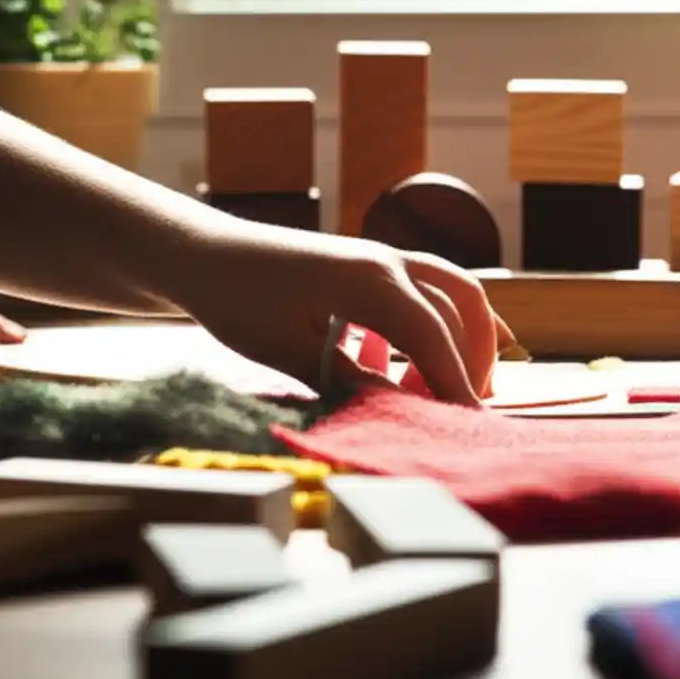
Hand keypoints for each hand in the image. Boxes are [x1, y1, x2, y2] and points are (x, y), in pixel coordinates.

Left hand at [171, 223, 514, 406]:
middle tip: (465, 409)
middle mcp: (386, 261)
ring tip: (462, 384)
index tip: (468, 422)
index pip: (432, 335)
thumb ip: (351, 381)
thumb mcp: (290, 353)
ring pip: (454, 289)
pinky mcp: (374, 263)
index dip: (455, 381)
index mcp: (368, 281)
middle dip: (472, 360)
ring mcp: (383, 256)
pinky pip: (431, 286)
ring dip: (466, 335)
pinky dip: (444, 321)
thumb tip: (401, 410)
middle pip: (458, 308)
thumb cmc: (238, 301)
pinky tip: (422, 362)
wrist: (207, 256)